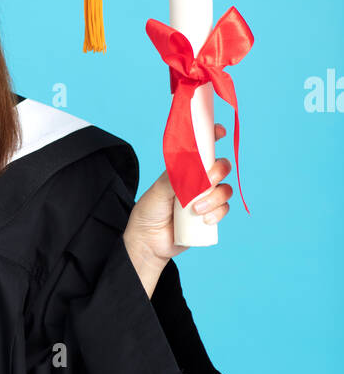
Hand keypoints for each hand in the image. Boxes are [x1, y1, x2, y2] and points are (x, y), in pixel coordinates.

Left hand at [123, 122, 233, 273]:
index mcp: (184, 170)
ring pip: (225, 189)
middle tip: (206, 181)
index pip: (202, 149)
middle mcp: (198, 181)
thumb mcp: (158, 191)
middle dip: (219, 171)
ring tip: (196, 210)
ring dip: (216, 197)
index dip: (213, 137)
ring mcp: (205, 198)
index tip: (219, 132)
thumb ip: (175, 177)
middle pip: (221, 167)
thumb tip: (193, 166)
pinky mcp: (210, 215)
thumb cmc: (149, 212)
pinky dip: (218, 212)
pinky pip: (224, 209)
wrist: (148, 242)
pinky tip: (205, 220)